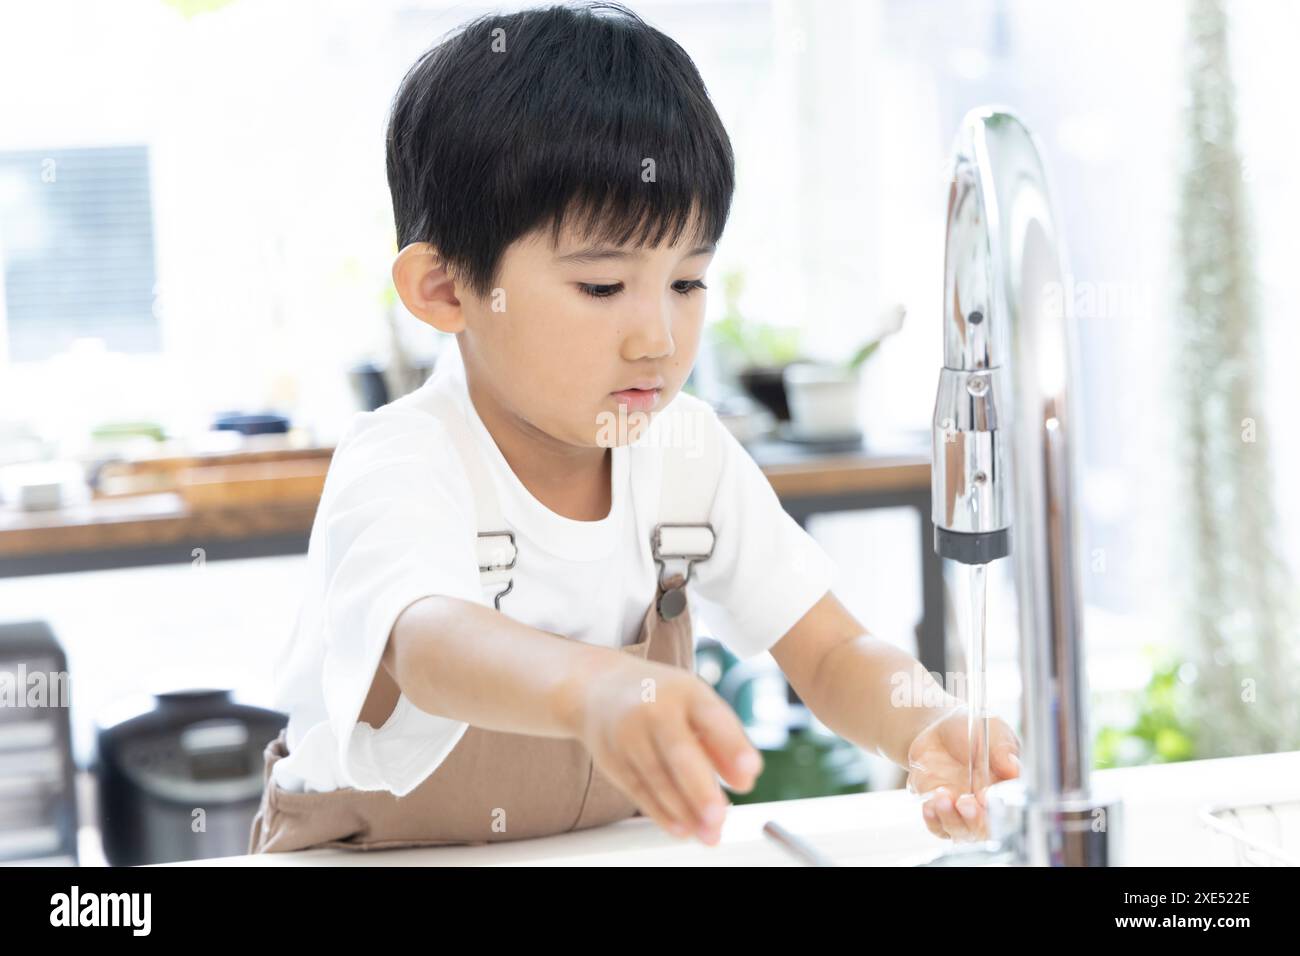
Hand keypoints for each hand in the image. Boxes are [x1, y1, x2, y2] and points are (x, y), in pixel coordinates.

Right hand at [574, 657, 762, 844]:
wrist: (599, 688)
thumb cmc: (662, 700)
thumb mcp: (695, 704)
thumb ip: (723, 742)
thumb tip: (745, 780)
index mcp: (685, 690)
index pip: (712, 718)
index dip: (732, 745)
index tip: (751, 771)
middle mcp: (654, 709)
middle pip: (678, 751)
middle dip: (700, 788)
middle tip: (719, 817)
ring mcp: (628, 733)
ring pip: (657, 777)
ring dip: (685, 811)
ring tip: (708, 834)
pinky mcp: (611, 757)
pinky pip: (638, 790)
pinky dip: (661, 813)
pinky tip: (682, 829)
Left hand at [906, 705, 1020, 841]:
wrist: (937, 728)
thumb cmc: (972, 729)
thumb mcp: (992, 730)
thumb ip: (1003, 749)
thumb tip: (1014, 768)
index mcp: (1006, 788)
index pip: (1009, 809)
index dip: (998, 809)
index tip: (986, 797)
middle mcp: (985, 805)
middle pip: (985, 829)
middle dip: (975, 821)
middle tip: (965, 803)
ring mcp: (961, 810)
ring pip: (960, 831)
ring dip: (951, 819)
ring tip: (942, 796)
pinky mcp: (938, 810)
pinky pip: (937, 826)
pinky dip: (933, 821)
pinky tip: (929, 806)